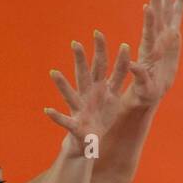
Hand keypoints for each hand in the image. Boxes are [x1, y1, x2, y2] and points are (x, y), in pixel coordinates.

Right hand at [46, 33, 132, 152]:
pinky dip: (56, 116)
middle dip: (80, 60)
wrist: (94, 139)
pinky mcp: (75, 125)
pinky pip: (65, 120)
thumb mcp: (114, 97)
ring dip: (61, 84)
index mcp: (103, 89)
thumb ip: (119, 78)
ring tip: (53, 73)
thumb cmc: (104, 116)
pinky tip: (48, 110)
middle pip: (85, 74)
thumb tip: (134, 63)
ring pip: (70, 94)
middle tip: (76, 43)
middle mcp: (89, 94)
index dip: (117, 60)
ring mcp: (81, 108)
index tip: (125, 45)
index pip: (109, 70)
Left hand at [127, 0, 182, 107]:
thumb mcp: (141, 86)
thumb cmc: (144, 91)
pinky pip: (176, 13)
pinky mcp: (173, 35)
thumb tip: (132, 65)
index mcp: (149, 50)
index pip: (149, 31)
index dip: (150, 20)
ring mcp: (165, 34)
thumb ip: (138, 76)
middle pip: (158, 12)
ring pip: (167, 7)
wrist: (149, 91)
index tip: (148, 6)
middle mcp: (157, 37)